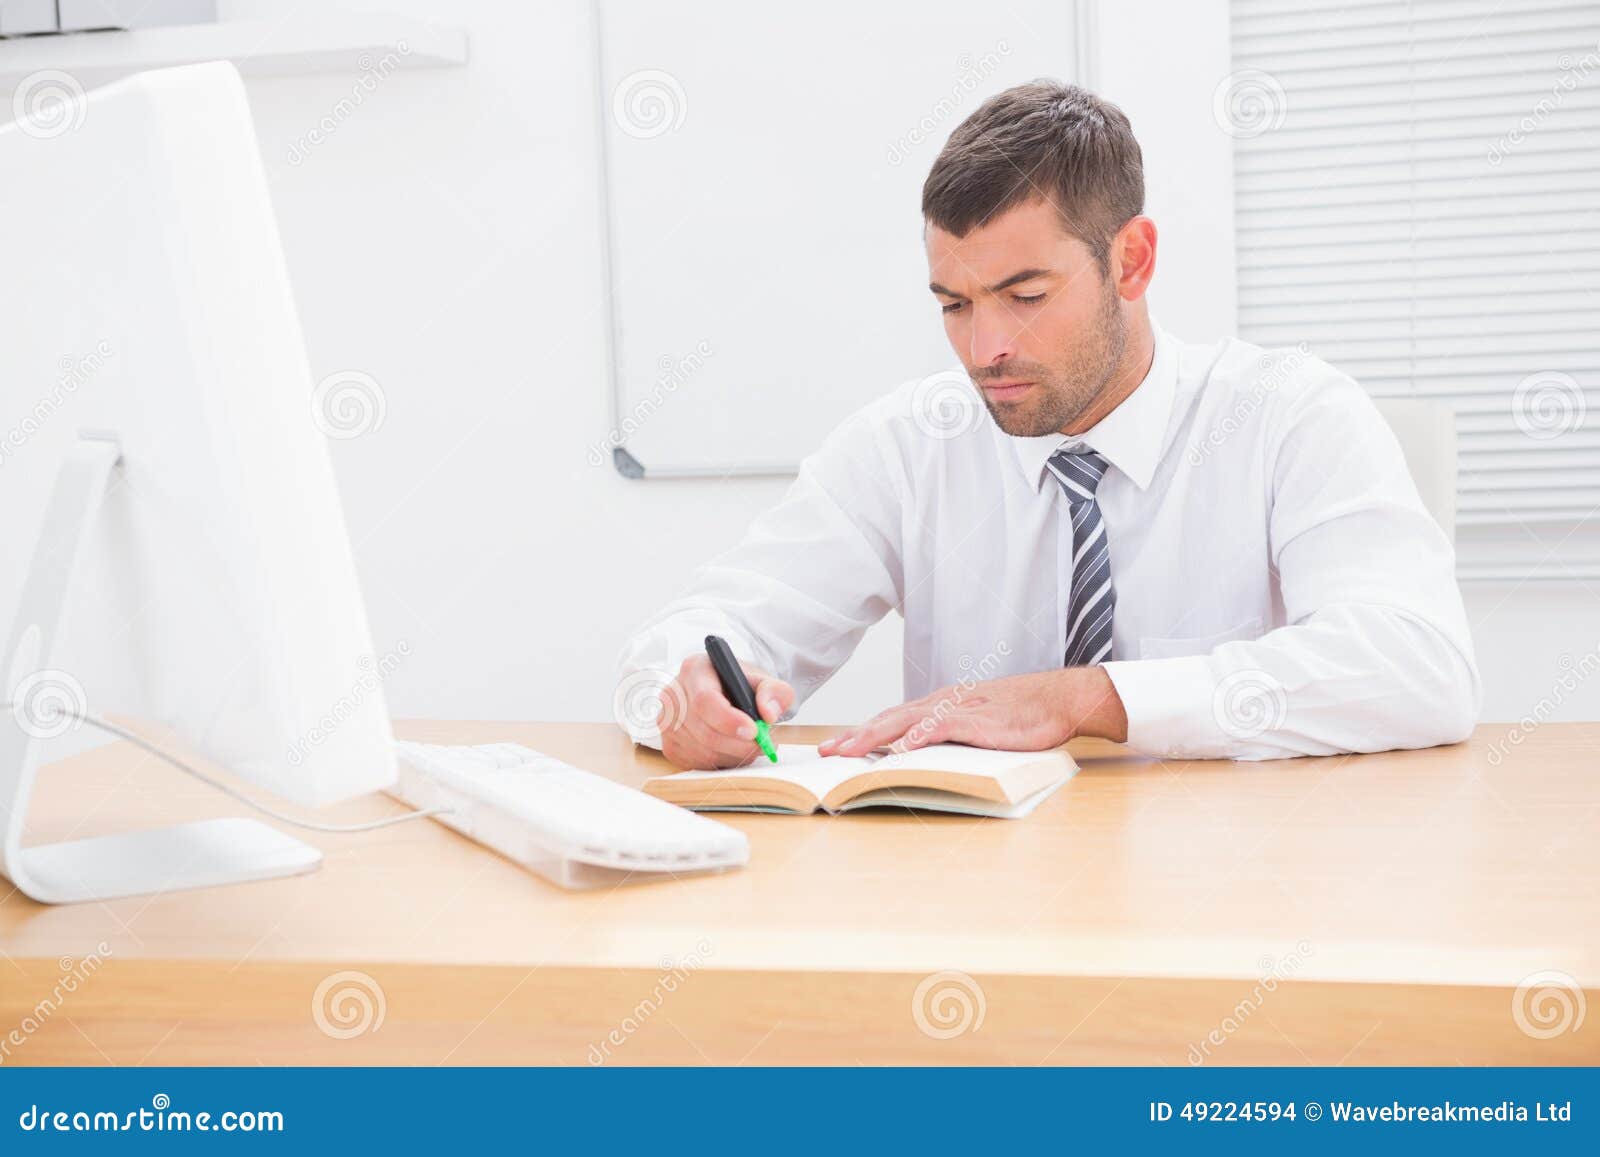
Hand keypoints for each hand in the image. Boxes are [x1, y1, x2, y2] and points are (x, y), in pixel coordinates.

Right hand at [659, 653, 795, 770]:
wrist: (724, 694)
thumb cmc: (740, 685)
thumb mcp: (763, 680)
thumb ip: (774, 691)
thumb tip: (768, 714)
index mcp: (694, 670)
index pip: (705, 700)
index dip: (729, 720)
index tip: (754, 730)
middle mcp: (674, 695)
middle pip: (705, 731)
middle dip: (739, 744)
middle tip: (763, 743)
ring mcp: (668, 722)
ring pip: (704, 752)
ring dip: (734, 754)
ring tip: (749, 743)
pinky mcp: (669, 745)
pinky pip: (698, 764)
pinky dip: (722, 762)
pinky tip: (732, 749)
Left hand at [817, 667, 1127, 757]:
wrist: (1057, 700)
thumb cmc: (1021, 716)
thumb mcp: (977, 727)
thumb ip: (949, 738)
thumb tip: (920, 757)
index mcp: (940, 706)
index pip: (892, 720)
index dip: (861, 733)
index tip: (835, 748)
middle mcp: (943, 704)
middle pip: (889, 719)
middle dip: (855, 736)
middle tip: (826, 753)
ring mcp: (959, 709)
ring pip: (907, 721)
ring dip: (874, 736)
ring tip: (848, 751)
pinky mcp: (978, 720)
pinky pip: (942, 726)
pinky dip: (919, 736)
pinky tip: (901, 748)